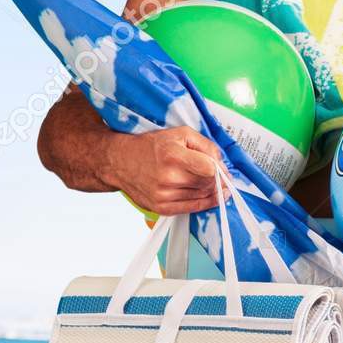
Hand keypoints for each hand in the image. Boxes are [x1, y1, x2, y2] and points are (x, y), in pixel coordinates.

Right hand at [104, 127, 224, 215]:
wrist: (120, 162)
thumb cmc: (151, 146)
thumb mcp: (180, 134)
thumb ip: (206, 146)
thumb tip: (222, 165)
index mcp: (173, 155)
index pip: (210, 169)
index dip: (220, 170)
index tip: (222, 169)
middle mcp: (168, 177)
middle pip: (208, 184)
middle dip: (216, 180)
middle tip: (218, 176)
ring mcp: (164, 195)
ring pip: (202, 197)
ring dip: (210, 190)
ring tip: (209, 183)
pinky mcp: (161, 208)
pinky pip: (192, 209)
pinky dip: (203, 202)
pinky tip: (208, 196)